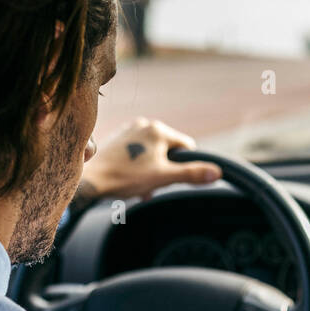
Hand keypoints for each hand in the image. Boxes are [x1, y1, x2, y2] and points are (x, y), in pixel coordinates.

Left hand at [80, 118, 221, 202]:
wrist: (92, 179)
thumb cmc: (126, 178)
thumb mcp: (163, 177)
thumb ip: (191, 174)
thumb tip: (217, 172)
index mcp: (159, 130)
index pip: (186, 146)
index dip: (183, 166)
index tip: (169, 179)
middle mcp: (144, 125)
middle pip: (168, 151)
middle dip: (165, 170)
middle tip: (151, 186)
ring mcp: (129, 131)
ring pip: (152, 153)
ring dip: (152, 171)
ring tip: (139, 185)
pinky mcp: (117, 139)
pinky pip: (137, 153)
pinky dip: (138, 166)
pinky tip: (129, 179)